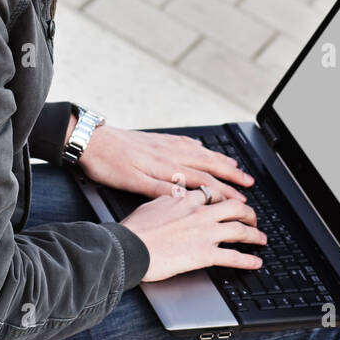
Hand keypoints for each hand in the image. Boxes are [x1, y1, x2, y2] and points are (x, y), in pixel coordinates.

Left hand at [76, 125, 253, 202]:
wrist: (90, 139)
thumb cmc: (107, 163)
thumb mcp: (131, 182)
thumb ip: (161, 190)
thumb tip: (186, 197)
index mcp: (166, 166)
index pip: (203, 181)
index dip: (224, 192)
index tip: (241, 200)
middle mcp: (170, 153)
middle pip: (208, 165)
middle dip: (231, 174)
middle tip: (249, 183)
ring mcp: (165, 145)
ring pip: (200, 153)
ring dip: (220, 161)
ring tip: (236, 166)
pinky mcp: (157, 140)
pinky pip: (186, 143)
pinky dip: (200, 148)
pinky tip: (203, 149)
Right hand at [117, 187, 266, 282]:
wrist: (129, 247)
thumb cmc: (135, 229)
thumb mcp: (152, 204)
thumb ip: (168, 201)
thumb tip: (173, 199)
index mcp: (186, 200)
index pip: (213, 193)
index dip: (225, 197)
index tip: (230, 201)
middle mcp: (200, 213)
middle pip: (234, 207)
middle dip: (248, 212)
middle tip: (253, 218)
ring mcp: (204, 233)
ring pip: (239, 229)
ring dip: (255, 235)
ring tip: (261, 239)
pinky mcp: (205, 254)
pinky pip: (233, 257)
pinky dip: (248, 260)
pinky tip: (255, 262)